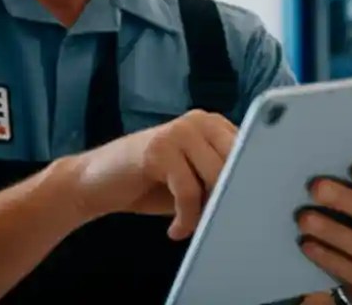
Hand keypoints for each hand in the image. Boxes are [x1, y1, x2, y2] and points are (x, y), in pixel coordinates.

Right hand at [67, 109, 236, 239]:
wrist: (96, 182)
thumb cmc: (150, 185)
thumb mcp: (193, 182)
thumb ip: (220, 181)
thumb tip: (254, 200)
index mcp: (214, 125)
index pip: (252, 151)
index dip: (253, 182)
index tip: (253, 210)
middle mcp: (199, 121)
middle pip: (237, 163)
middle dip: (231, 197)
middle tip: (218, 224)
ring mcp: (179, 131)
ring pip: (216, 176)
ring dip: (208, 212)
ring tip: (190, 228)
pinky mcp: (159, 148)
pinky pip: (189, 190)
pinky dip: (186, 218)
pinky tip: (175, 230)